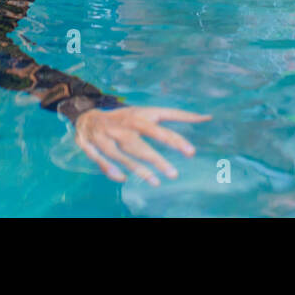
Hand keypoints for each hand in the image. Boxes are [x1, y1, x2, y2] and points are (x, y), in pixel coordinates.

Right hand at [74, 106, 209, 184]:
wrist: (87, 115)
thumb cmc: (126, 117)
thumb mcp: (149, 112)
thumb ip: (178, 115)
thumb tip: (206, 117)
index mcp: (139, 116)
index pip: (159, 128)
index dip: (174, 139)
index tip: (191, 152)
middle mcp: (124, 125)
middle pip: (140, 143)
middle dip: (156, 158)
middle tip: (174, 174)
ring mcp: (106, 136)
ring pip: (122, 153)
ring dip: (137, 168)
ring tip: (156, 182)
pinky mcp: (92, 145)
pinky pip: (101, 159)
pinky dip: (110, 168)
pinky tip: (122, 179)